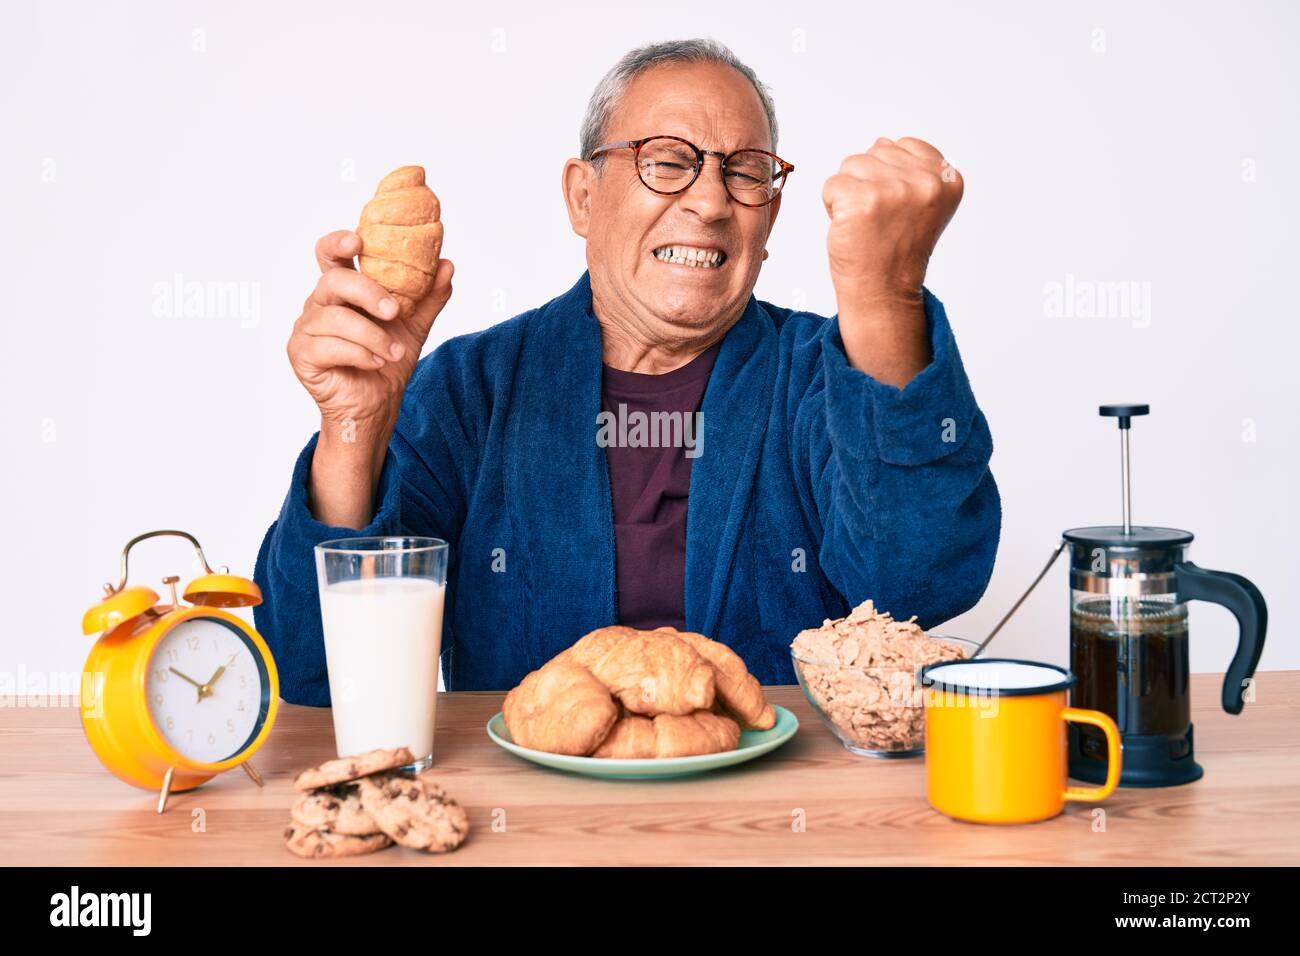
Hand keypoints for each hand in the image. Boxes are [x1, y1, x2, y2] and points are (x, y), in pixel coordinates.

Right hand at [287, 230, 454, 429]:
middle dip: (368, 293)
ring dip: (373, 336)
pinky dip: (360, 354)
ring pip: (336, 318)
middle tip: (395, 312)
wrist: (378, 404)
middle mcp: (319, 303)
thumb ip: (429, 296)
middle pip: (334, 281)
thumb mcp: (415, 326)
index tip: (358, 242)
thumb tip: (446, 265)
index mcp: (343, 290)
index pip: (331, 255)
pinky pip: (329, 345)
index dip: (338, 242)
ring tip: (394, 352)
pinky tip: (375, 363)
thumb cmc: (388, 362)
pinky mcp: (301, 353)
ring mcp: (306, 328)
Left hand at [821, 136, 961, 306]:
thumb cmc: (896, 251)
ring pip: (851, 165)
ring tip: (865, 223)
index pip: (904, 145)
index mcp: (948, 179)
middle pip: (875, 152)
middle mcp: (927, 182)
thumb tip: (881, 141)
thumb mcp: (921, 205)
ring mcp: (895, 190)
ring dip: (849, 193)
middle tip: (879, 220)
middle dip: (868, 183)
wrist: (884, 292)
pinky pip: (832, 184)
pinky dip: (832, 206)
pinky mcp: (862, 200)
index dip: (890, 176)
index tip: (896, 210)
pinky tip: (850, 227)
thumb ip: (910, 170)